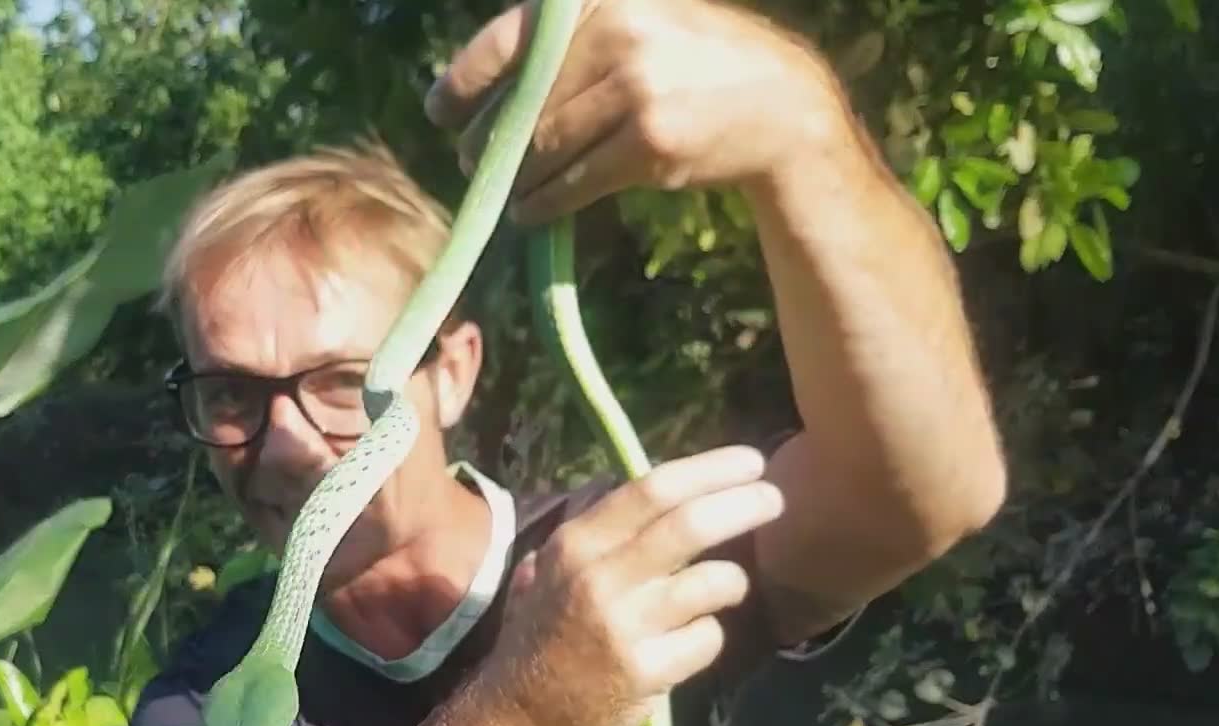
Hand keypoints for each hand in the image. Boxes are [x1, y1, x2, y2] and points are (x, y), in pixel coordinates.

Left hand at [424, 0, 851, 223]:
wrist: (779, 103)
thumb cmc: (693, 61)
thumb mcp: (637, 20)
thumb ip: (571, 41)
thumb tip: (489, 88)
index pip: (511, 40)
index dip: (464, 81)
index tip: (439, 110)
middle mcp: (617, 32)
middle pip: (523, 103)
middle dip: (489, 140)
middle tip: (472, 163)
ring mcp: (635, 87)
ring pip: (543, 147)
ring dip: (515, 179)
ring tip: (505, 191)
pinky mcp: (649, 141)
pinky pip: (572, 181)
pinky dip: (543, 203)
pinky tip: (530, 212)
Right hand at [482, 445, 781, 725]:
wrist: (519, 716)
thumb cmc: (544, 634)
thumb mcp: (553, 568)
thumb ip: (604, 530)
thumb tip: (665, 488)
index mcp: (577, 544)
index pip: (652, 489)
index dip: (710, 469)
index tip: (750, 462)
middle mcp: (598, 578)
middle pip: (689, 525)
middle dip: (743, 505)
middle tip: (774, 499)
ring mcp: (622, 627)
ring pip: (712, 583)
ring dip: (731, 581)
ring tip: (725, 587)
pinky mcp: (645, 673)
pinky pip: (707, 638)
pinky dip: (709, 635)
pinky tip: (689, 642)